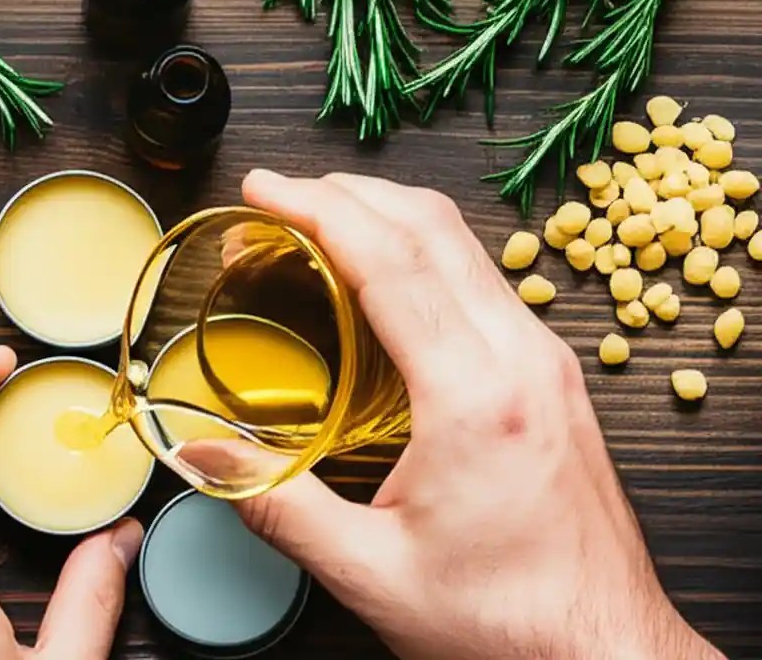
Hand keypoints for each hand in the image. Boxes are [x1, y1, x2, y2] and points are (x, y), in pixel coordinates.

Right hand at [221, 170, 723, 659]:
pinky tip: (381, 278)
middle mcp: (523, 361)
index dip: (318, 210)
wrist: (604, 653)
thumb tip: (198, 456)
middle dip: (345, 194)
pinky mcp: (553, 378)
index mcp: (476, 399)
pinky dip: (420, 254)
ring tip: (316, 223)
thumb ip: (275, 504)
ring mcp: (547, 362)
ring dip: (385, 216)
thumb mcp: (371, 573)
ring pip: (463, 245)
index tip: (264, 189)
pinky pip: (480, 281)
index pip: (391, 262)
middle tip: (275, 200)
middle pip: (431, 228)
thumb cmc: (506, 623)